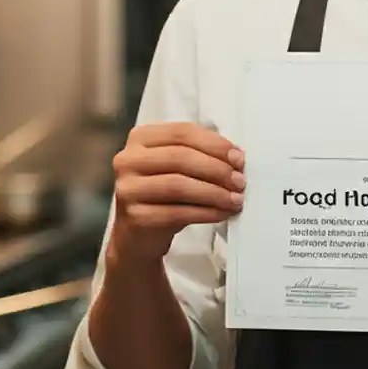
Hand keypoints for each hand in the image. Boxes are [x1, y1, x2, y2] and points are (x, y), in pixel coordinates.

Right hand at [108, 122, 246, 265]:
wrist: (138, 236)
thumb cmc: (164, 195)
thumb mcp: (177, 168)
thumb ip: (200, 155)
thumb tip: (237, 157)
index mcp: (140, 138)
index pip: (182, 132)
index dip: (214, 144)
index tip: (239, 158)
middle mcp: (127, 159)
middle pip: (180, 157)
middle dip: (217, 169)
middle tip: (240, 181)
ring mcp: (127, 188)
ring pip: (178, 185)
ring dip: (214, 192)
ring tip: (236, 199)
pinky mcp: (134, 216)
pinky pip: (176, 213)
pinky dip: (205, 213)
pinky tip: (222, 214)